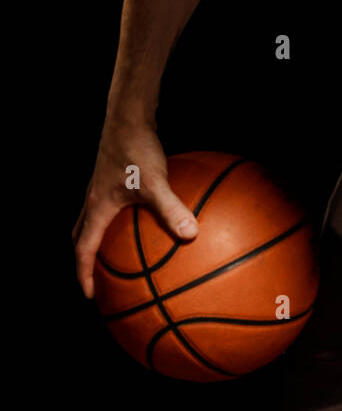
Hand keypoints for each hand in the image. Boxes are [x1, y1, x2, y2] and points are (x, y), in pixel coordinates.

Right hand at [72, 113, 198, 297]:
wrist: (128, 115)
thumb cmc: (136, 147)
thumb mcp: (156, 182)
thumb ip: (172, 209)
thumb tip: (192, 235)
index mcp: (97, 207)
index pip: (83, 249)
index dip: (85, 274)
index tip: (91, 296)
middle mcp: (93, 199)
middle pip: (81, 236)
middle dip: (86, 260)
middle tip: (98, 279)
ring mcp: (101, 186)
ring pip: (93, 221)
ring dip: (100, 240)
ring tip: (117, 255)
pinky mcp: (114, 175)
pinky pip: (112, 205)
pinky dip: (120, 219)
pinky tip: (147, 219)